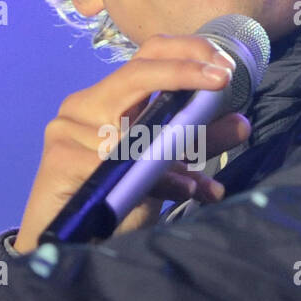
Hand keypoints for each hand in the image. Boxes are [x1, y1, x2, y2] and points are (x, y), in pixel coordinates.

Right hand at [13, 33, 250, 253]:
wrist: (68, 248)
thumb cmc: (112, 204)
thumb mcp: (163, 168)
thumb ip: (192, 142)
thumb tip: (240, 123)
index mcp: (107, 99)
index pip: (148, 55)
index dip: (187, 52)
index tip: (226, 69)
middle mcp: (84, 106)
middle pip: (139, 72)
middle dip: (185, 73)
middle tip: (223, 80)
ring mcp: (67, 130)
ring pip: (139, 130)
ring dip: (179, 151)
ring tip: (202, 182)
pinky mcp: (61, 160)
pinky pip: (123, 165)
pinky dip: (161, 182)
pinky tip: (181, 193)